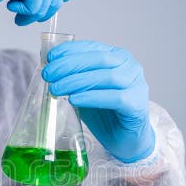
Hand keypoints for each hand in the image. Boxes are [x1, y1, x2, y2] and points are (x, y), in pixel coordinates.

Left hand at [43, 41, 154, 162]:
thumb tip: (48, 65)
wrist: (125, 139)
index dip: (70, 50)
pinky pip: (114, 98)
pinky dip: (91, 97)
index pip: (92, 47)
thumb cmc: (105, 112)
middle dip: (69, 65)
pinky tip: (74, 99)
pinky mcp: (137, 104)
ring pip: (106, 77)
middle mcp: (130, 66)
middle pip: (98, 59)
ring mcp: (136, 84)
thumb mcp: (84, 90)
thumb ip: (72, 77)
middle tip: (48, 74)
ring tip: (56, 88)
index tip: (50, 58)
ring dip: (77, 81)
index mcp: (117, 57)